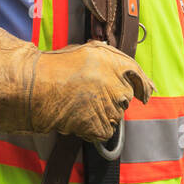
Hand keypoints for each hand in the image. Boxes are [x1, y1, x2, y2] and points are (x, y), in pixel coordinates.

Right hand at [31, 40, 154, 141]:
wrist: (36, 88)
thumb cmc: (55, 68)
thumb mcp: (86, 52)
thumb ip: (109, 58)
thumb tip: (124, 67)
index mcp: (115, 63)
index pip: (139, 75)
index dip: (144, 86)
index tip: (146, 94)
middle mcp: (117, 85)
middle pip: (126, 97)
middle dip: (114, 98)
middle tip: (93, 96)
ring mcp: (110, 107)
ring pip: (116, 115)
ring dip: (104, 113)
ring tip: (81, 105)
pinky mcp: (101, 126)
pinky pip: (106, 131)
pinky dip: (95, 128)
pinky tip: (81, 118)